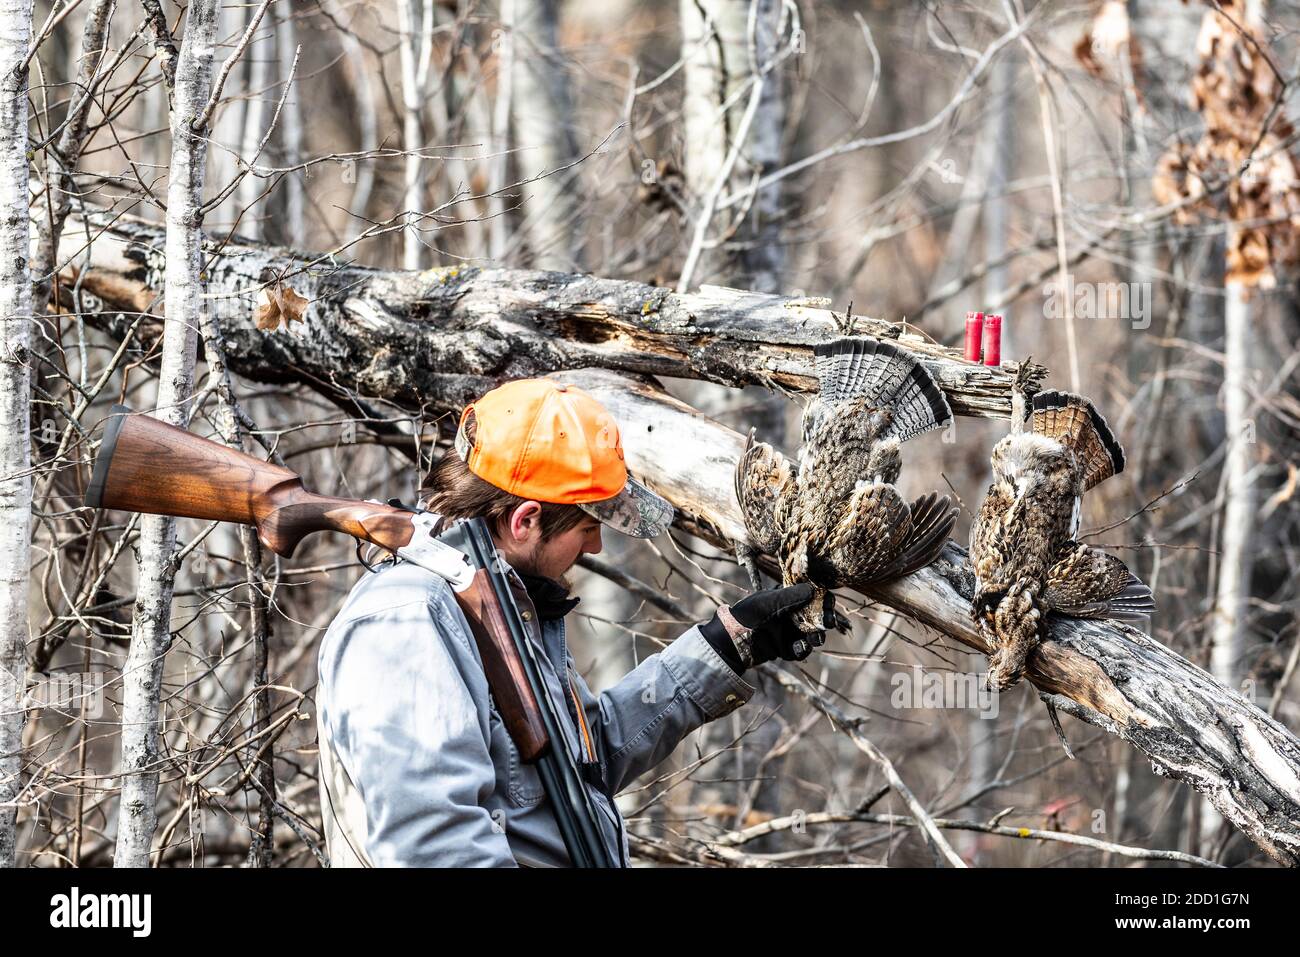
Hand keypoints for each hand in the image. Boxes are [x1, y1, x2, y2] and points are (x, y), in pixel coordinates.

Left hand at [702, 582, 827, 668]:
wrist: (731, 642)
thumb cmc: (746, 615)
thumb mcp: (768, 602)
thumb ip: (790, 596)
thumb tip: (813, 589)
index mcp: (786, 597)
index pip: (810, 596)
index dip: (821, 599)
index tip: (828, 604)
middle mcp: (790, 613)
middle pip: (815, 616)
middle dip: (824, 620)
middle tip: (827, 623)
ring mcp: (788, 631)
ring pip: (811, 635)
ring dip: (815, 637)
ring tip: (813, 640)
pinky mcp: (785, 648)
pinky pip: (800, 650)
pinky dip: (801, 650)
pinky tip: (798, 649)